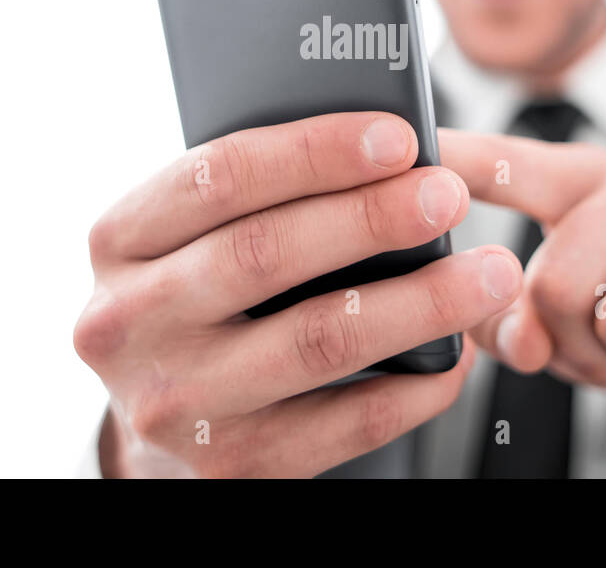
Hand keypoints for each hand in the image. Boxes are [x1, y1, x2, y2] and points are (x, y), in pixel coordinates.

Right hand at [74, 112, 522, 476]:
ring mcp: (175, 404)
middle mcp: (128, 323)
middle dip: (371, 219)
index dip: (313, 152)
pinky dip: (416, 385)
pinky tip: (459, 354)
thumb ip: (253, 195)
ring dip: (419, 303)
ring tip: (488, 273)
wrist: (152, 421)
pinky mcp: (229, 468)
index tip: (397, 137)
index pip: (217, 178)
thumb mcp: (188, 237)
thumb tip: (384, 151)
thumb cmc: (192, 296)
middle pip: (264, 256)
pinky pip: (345, 423)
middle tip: (448, 195)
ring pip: (316, 340)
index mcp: (117, 241)